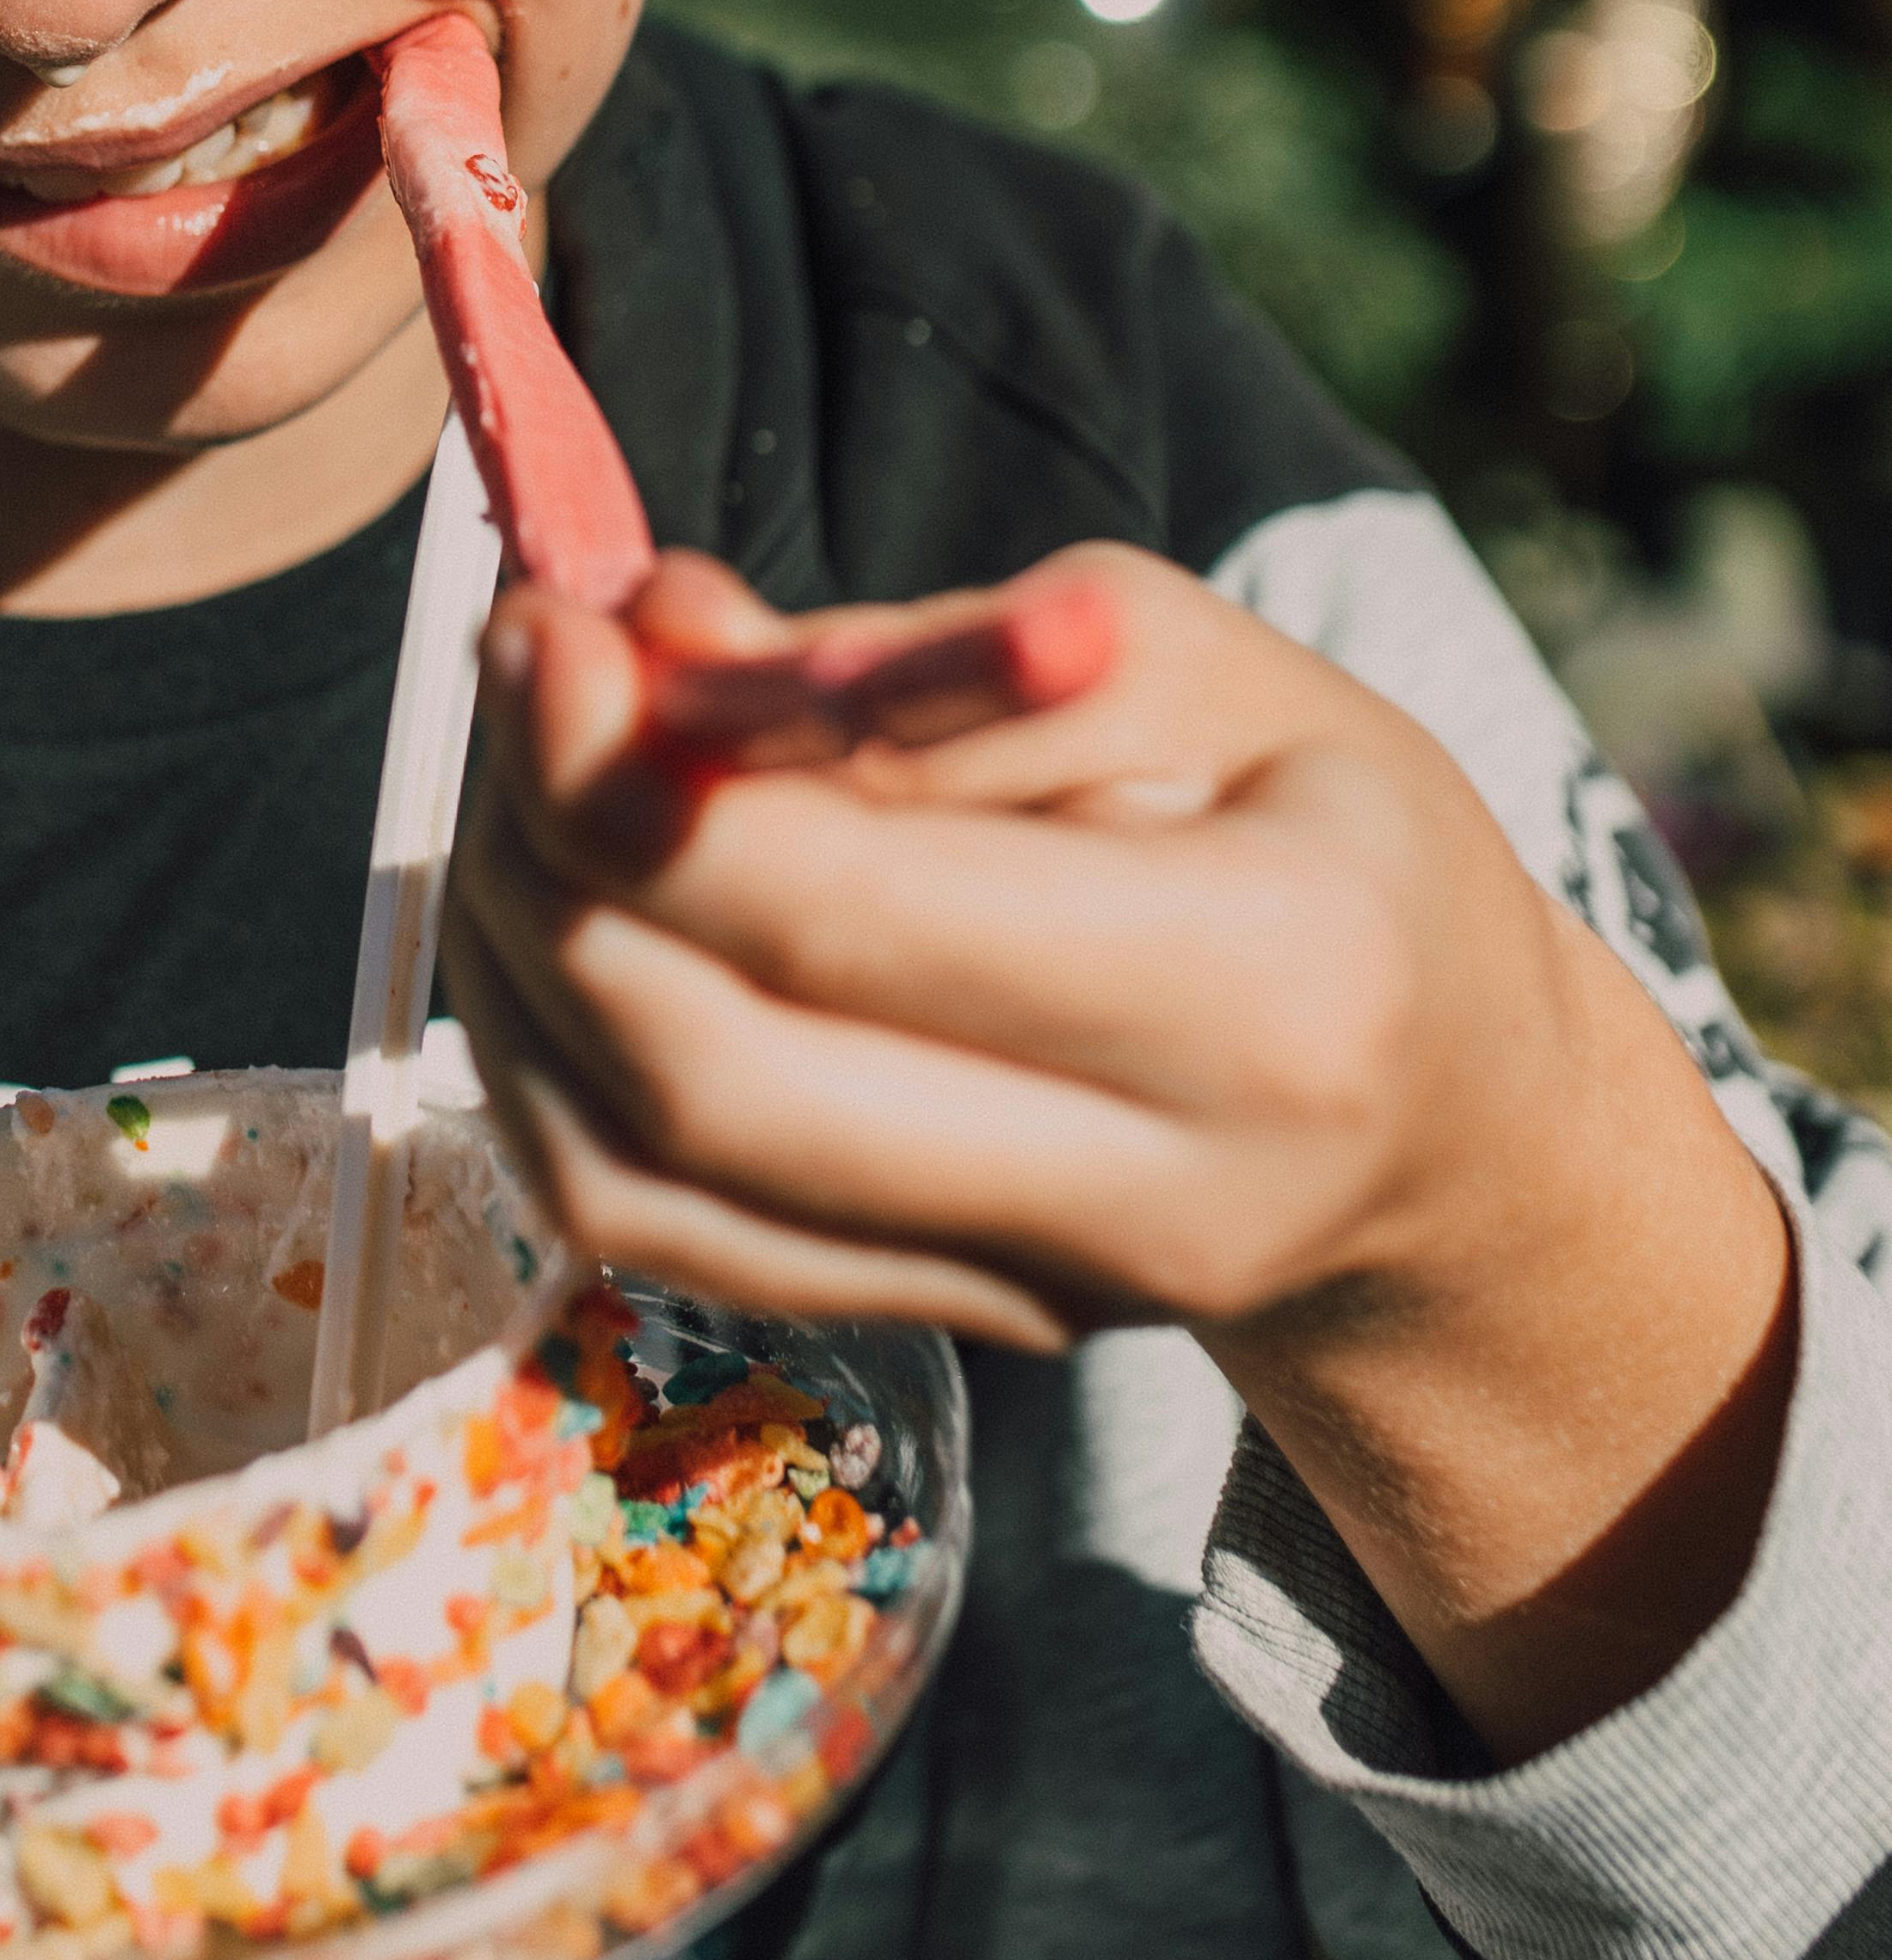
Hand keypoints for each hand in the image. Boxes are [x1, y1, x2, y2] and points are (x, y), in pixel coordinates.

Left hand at [447, 543, 1791, 1758]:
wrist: (1443, 1117)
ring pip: (639, 1176)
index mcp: (1264, 987)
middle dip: (551, 863)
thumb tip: (643, 639)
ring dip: (516, 963)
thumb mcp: (1181, 663)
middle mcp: (1145, 1194)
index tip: (547, 630)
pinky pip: (648, 1227)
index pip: (845, 915)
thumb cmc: (1316, 830)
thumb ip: (899, 656)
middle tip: (517, 683)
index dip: (635, 777)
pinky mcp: (922, 1330)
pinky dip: (546, 1065)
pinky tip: (552, 919)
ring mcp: (1023, 1298)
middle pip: (710, 1075)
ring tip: (523, 789)